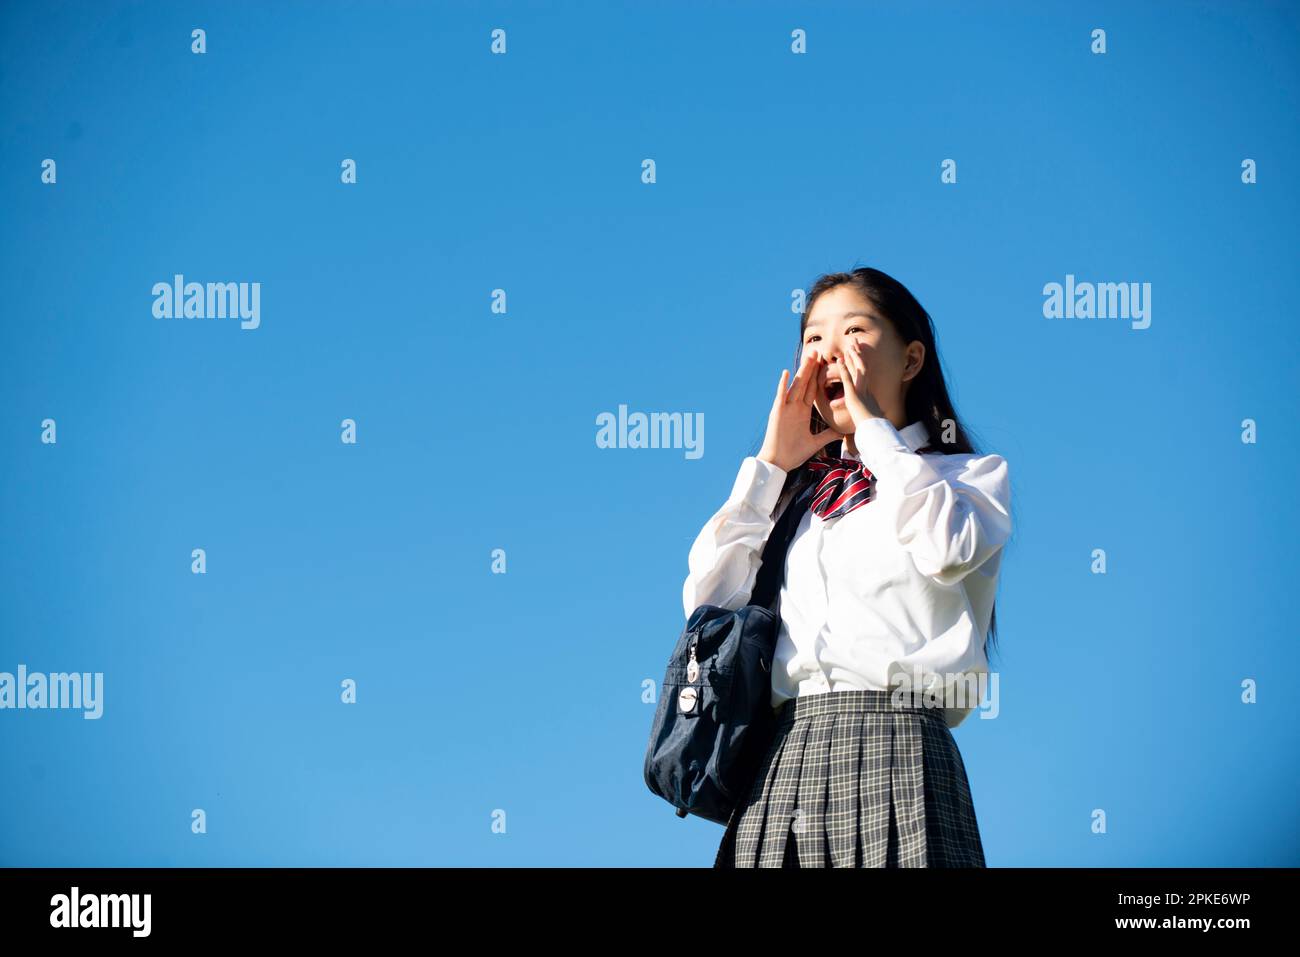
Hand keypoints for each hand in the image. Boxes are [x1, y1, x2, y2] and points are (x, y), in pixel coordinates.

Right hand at [757, 350, 842, 471]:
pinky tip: (786, 373)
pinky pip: (781, 396)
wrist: (778, 463)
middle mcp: (794, 407)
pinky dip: (783, 385)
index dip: (819, 377)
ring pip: (795, 386)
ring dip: (802, 372)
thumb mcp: (815, 443)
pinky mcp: (777, 413)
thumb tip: (840, 432)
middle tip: (818, 352)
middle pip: (805, 384)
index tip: (825, 364)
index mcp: (802, 412)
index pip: (812, 391)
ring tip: (808, 357)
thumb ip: (827, 435)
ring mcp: (785, 408)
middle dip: (812, 369)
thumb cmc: (793, 453)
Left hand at [840, 339, 885, 427]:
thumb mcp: (874, 416)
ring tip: (848, 344)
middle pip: (861, 366)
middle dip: (857, 353)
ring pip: (856, 369)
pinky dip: (844, 370)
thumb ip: (876, 412)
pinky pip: (848, 380)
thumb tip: (883, 413)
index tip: (857, 351)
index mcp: (867, 392)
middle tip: (854, 340)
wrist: (875, 432)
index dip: (860, 361)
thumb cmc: (874, 427)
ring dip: (852, 356)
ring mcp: (860, 391)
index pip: (863, 372)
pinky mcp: (853, 396)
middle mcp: (865, 388)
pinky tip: (839, 360)